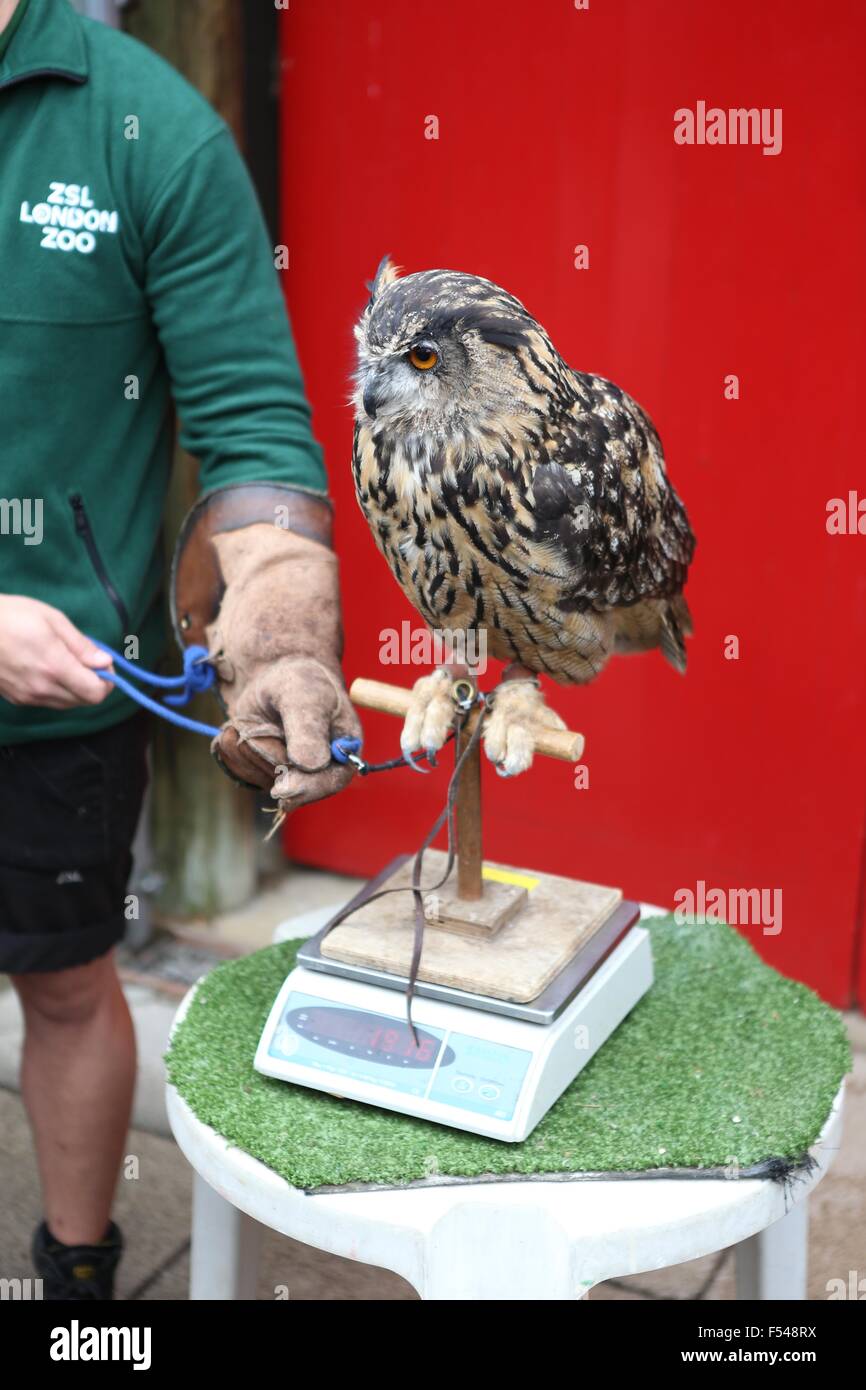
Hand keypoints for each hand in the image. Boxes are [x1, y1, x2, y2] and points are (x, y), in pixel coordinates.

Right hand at [0, 596, 112, 707]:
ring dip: (75, 688)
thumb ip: (82, 645)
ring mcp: (27, 697)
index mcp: (55, 667)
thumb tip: (105, 662)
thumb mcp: (53, 620)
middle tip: (86, 659)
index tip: (103, 662)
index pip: (96, 693)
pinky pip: (48, 702)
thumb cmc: (12, 615)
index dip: (107, 680)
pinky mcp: (16, 699)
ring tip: (65, 661)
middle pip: (84, 701)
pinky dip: (56, 690)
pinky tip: (47, 669)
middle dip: (93, 683)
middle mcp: (42, 688)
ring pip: (67, 703)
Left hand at [204, 523, 360, 812]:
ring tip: (241, 724)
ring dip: (243, 754)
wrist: (267, 640)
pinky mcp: (260, 752)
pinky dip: (231, 750)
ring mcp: (287, 757)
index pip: (330, 781)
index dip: (307, 789)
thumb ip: (304, 729)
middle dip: (264, 763)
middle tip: (249, 737)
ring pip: (260, 776)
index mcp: (343, 742)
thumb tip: (307, 766)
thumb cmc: (293, 660)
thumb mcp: (300, 692)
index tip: (282, 789)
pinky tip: (233, 731)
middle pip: (290, 785)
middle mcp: (318, 756)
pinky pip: (241, 765)